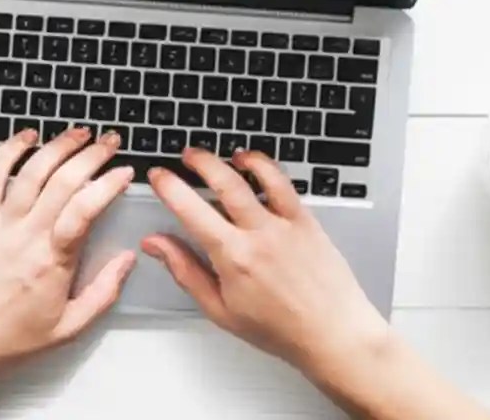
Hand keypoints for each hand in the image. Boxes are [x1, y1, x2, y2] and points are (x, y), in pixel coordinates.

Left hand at [0, 126, 136, 379]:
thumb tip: (127, 260)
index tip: (125, 172)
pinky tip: (27, 137)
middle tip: (109, 142)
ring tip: (78, 134)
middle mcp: (26, 236)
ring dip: (58, 146)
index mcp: (53, 261)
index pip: (86, 208)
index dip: (109, 183)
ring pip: (32, 171)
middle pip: (64, 181)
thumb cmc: (10, 338)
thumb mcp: (70, 327)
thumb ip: (104, 292)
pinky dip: (10, 151)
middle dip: (92, 154)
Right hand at [141, 149, 389, 379]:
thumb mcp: (220, 309)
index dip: (170, 187)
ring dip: (230, 159)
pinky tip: (253, 163)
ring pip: (254, 176)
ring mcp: (286, 224)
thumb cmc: (280, 329)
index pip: (191, 210)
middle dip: (199, 162)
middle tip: (185, 156)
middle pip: (224, 182)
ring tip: (216, 156)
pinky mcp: (306, 221)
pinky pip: (283, 183)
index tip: (159, 176)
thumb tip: (156, 244)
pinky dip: (265, 167)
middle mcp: (260, 235)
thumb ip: (185, 271)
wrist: (333, 334)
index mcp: (234, 258)